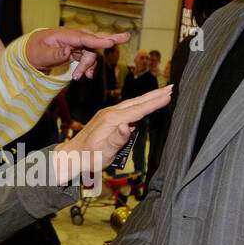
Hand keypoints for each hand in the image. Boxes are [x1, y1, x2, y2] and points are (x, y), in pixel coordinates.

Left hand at [25, 27, 129, 77]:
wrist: (31, 51)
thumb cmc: (35, 51)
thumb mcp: (40, 55)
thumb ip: (55, 54)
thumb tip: (68, 52)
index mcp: (64, 35)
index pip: (84, 37)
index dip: (98, 40)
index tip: (111, 42)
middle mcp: (74, 37)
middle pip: (95, 38)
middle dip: (110, 38)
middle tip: (126, 36)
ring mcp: (77, 43)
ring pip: (92, 53)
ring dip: (88, 66)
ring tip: (77, 78)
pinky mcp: (78, 50)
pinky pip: (89, 57)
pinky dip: (90, 67)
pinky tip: (87, 76)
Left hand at [53, 86, 171, 184]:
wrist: (72, 156)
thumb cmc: (89, 157)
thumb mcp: (104, 152)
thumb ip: (117, 139)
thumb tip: (128, 126)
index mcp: (112, 120)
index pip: (138, 110)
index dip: (155, 103)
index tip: (169, 96)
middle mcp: (110, 113)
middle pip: (137, 102)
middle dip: (155, 95)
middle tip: (171, 87)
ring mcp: (107, 114)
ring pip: (132, 103)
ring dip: (148, 97)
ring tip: (162, 93)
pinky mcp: (106, 118)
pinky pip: (126, 107)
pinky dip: (139, 104)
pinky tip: (144, 105)